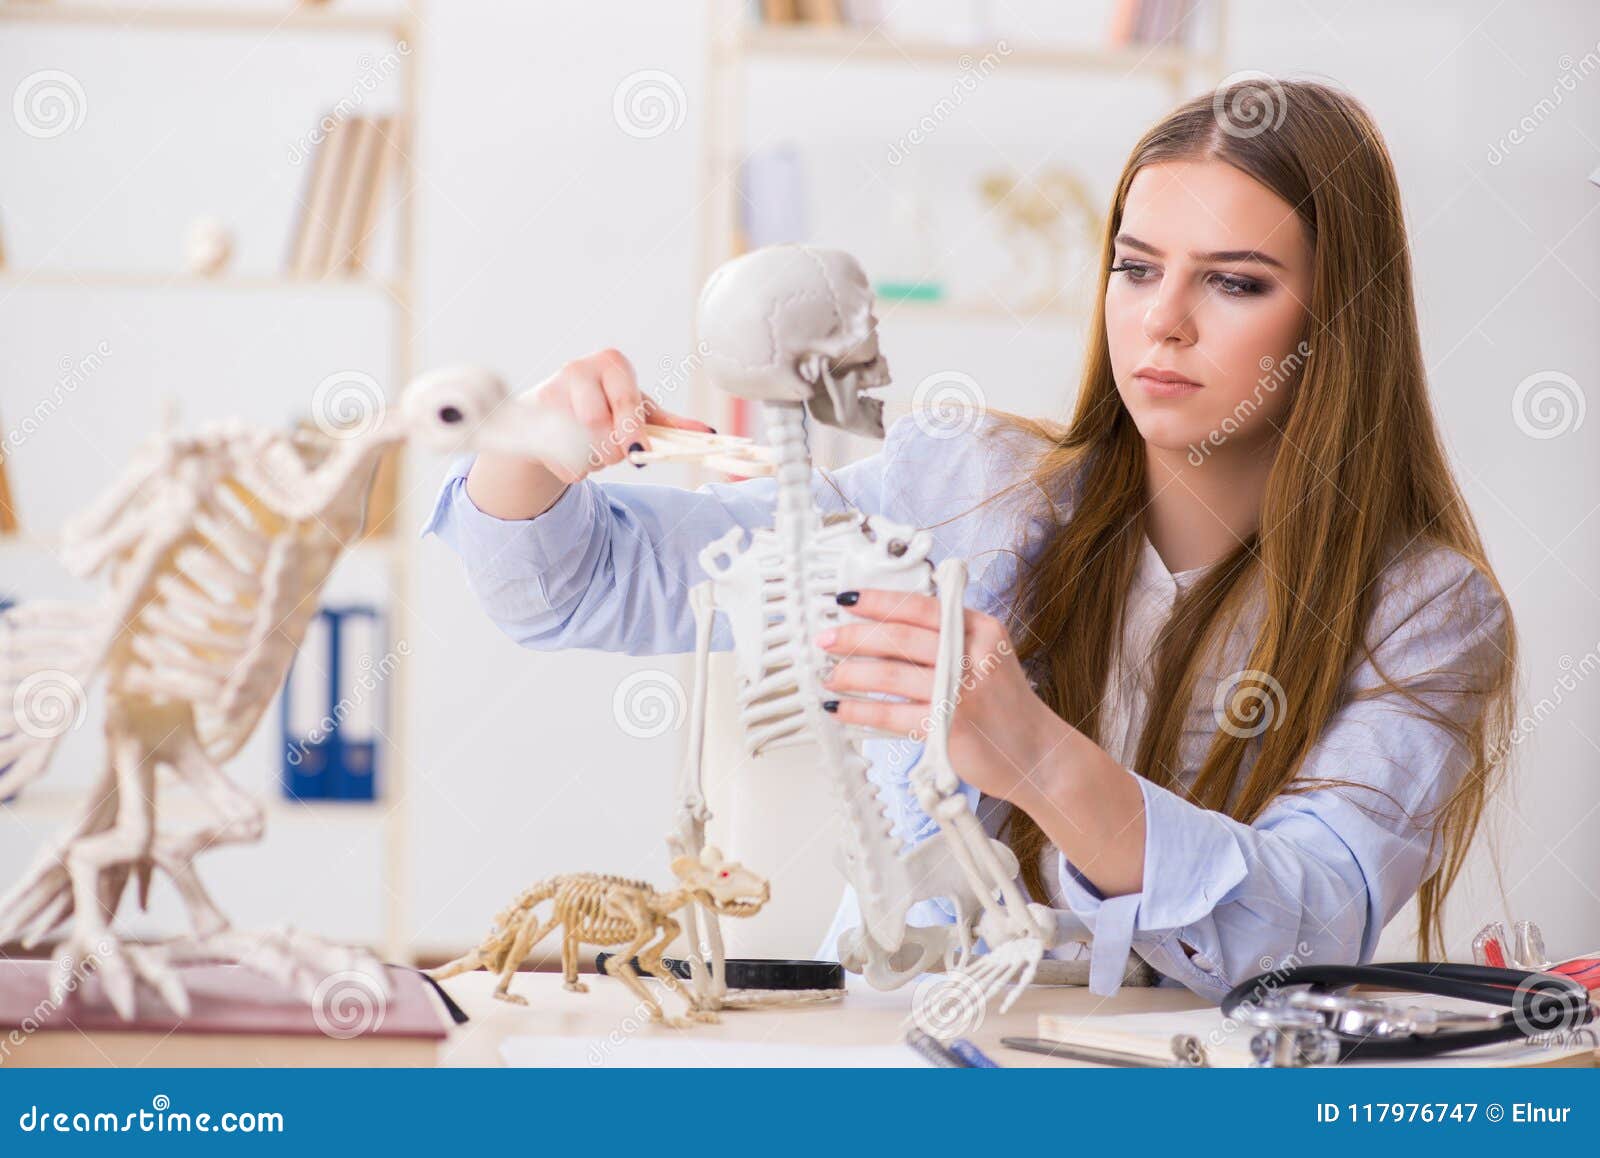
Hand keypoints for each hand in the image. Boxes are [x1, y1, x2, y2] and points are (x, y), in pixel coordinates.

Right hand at [524, 348, 713, 482]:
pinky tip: (569, 452)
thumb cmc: (602, 404)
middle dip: (612, 449)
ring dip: (595, 461)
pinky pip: (562, 461)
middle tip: (613, 450)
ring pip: (582, 448)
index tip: (635, 450)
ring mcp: (549, 394)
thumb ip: (669, 423)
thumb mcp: (637, 408)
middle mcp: (578, 369)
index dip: (632, 429)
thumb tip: (708, 433)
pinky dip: (575, 469)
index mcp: (612, 362)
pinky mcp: (529, 422)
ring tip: (591, 447)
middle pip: (601, 428)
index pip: (627, 401)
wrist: (546, 412)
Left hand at [815, 588, 1072, 807]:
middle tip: (825, 639)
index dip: (878, 601)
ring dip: (851, 674)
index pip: (920, 606)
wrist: (1037, 754)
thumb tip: (886, 625)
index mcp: (982, 629)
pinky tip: (840, 708)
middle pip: (899, 636)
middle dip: (854, 636)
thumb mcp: (987, 657)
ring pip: (890, 674)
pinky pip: (892, 714)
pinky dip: (860, 710)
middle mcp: (974, 655)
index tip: (846, 599)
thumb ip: (949, 638)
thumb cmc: (1003, 707)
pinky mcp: (950, 727)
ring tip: (829, 675)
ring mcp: (962, 692)